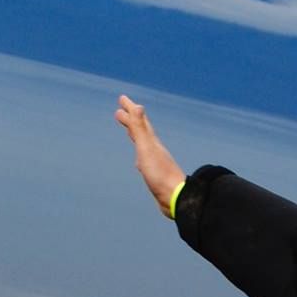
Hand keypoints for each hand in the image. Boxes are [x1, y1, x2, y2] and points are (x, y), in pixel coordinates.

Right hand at [115, 95, 185, 215]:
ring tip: (129, 131)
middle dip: (132, 119)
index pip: (139, 120)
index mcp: (151, 142)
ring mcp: (155, 161)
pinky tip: (139, 161)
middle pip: (141, 129)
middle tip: (121, 110)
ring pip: (143, 144)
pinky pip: (144, 160)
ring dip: (136, 135)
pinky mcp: (155, 174)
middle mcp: (154, 149)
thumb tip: (138, 106)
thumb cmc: (160, 174)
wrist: (175, 197)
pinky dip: (140, 154)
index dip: (130, 109)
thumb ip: (140, 129)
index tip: (122, 98)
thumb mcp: (147, 149)